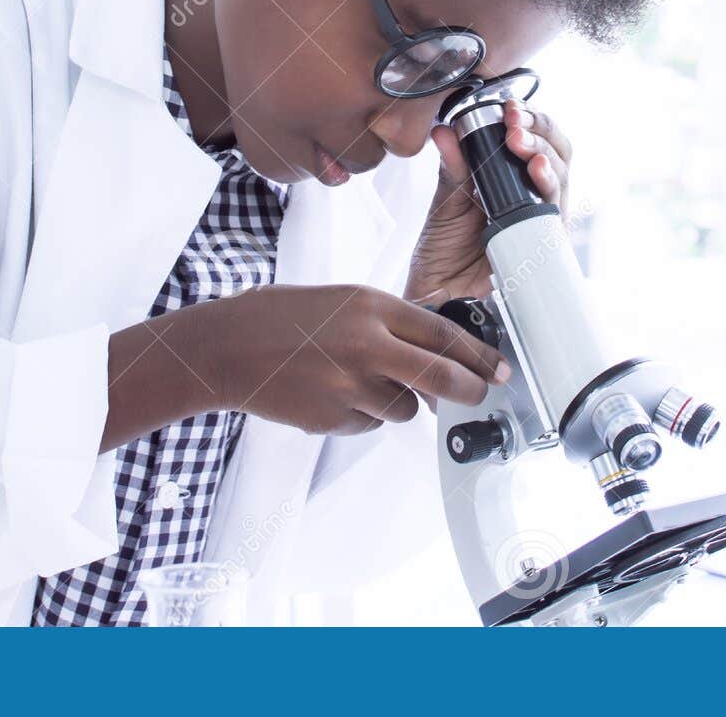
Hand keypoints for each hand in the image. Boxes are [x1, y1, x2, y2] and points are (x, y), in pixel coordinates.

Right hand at [185, 283, 511, 434]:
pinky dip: (362, 415)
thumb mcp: (344, 301)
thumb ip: (390, 320)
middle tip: (480, 393)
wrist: (227, 348)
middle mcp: (368, 346)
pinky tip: (331, 393)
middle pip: (442, 378)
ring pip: (405, 408)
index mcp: (371, 307)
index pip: (443, 333)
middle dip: (470, 390)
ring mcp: (350, 386)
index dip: (478, 354)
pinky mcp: (333, 419)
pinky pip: (370, 424)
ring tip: (357, 379)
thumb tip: (437, 341)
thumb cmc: (281, 318)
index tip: (498, 367)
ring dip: (396, 401)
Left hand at [405, 98, 573, 300]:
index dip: (531, 119)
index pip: (538, 139)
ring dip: (543, 151)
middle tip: (514, 120)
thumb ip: (452, 166)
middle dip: (540, 130)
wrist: (438, 293)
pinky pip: (555, 210)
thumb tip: (444, 130)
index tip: (510, 107)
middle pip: (558, 152)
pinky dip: (549, 185)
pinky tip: (538, 170)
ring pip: (561, 176)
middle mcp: (534, 196)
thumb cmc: (445, 249)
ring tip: (519, 140)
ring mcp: (541, 218)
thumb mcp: (446, 199)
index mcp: (513, 178)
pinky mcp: (543, 242)